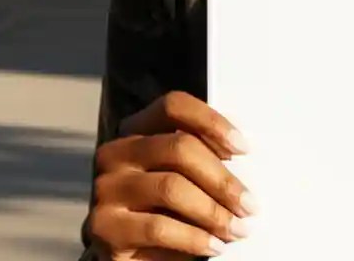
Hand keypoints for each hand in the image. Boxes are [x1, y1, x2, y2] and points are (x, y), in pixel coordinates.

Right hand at [86, 92, 254, 260]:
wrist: (130, 254)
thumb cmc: (166, 209)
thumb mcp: (183, 178)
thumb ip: (201, 160)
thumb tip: (242, 157)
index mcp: (136, 131)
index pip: (173, 106)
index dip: (211, 121)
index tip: (243, 148)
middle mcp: (116, 154)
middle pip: (179, 147)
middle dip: (221, 178)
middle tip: (249, 204)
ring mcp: (106, 189)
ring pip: (171, 188)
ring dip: (213, 212)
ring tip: (237, 229)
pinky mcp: (105, 226)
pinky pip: (159, 227)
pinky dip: (194, 238)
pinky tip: (213, 245)